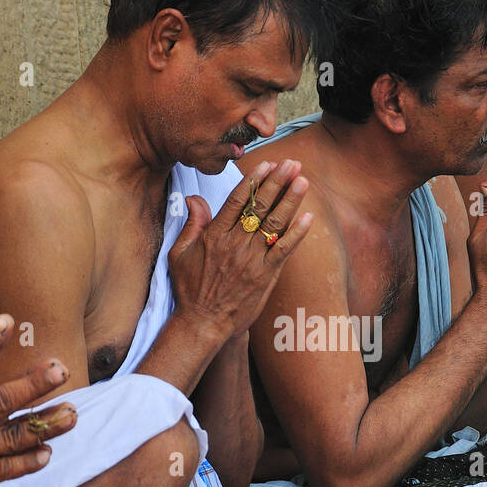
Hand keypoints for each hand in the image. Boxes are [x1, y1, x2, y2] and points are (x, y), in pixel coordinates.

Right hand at [168, 159, 312, 342]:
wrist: (202, 323)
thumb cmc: (189, 289)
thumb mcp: (179, 253)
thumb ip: (191, 224)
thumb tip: (195, 197)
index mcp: (215, 235)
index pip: (238, 200)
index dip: (254, 180)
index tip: (267, 164)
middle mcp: (235, 244)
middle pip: (260, 207)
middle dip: (278, 182)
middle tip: (292, 163)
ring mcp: (252, 260)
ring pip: (274, 224)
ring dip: (290, 200)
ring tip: (303, 180)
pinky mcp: (264, 276)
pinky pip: (283, 250)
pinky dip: (296, 234)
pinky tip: (307, 218)